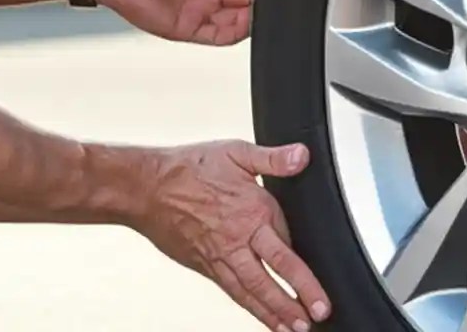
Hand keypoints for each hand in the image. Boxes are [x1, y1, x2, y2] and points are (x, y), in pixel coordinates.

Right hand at [135, 140, 331, 331]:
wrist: (146, 188)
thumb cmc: (187, 168)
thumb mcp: (236, 152)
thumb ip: (273, 159)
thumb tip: (302, 156)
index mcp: (252, 211)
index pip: (287, 244)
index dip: (305, 267)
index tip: (321, 288)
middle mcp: (238, 239)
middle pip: (273, 275)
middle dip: (296, 299)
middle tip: (316, 317)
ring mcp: (220, 257)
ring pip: (252, 291)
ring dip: (274, 312)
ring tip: (294, 329)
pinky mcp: (205, 266)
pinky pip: (233, 292)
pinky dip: (250, 308)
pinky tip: (262, 317)